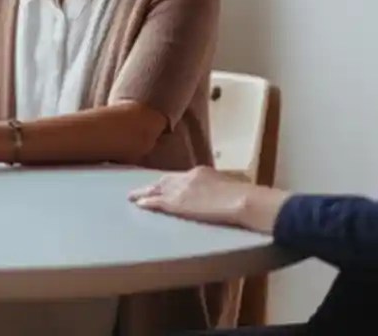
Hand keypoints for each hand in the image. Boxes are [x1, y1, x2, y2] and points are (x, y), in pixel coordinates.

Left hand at [128, 166, 288, 232]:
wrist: (243, 201)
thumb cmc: (244, 197)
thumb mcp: (229, 187)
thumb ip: (219, 189)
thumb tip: (223, 196)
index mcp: (200, 172)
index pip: (180, 177)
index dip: (170, 182)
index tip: (163, 185)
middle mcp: (187, 178)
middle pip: (164, 181)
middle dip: (153, 186)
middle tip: (140, 190)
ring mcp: (181, 190)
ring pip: (156, 190)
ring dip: (144, 193)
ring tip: (133, 197)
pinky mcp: (177, 203)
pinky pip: (157, 202)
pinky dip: (147, 203)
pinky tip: (139, 205)